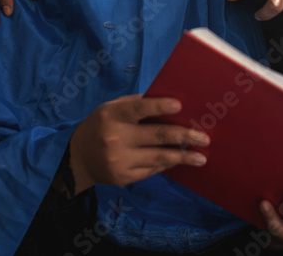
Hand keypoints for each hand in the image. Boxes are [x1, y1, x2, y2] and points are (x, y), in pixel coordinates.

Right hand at [68, 95, 209, 194]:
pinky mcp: (124, 177)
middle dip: (184, 136)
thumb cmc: (102, 125)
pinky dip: (168, 163)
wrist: (79, 157)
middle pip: (157, 135)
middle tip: (204, 137)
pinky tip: (180, 160)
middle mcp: (116, 138)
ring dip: (183, 156)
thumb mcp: (112, 108)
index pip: (139, 108)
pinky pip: (153, 169)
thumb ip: (136, 104)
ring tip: (201, 157)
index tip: (180, 105)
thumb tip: (170, 103)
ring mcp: (120, 160)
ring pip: (159, 157)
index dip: (160, 106)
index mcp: (112, 115)